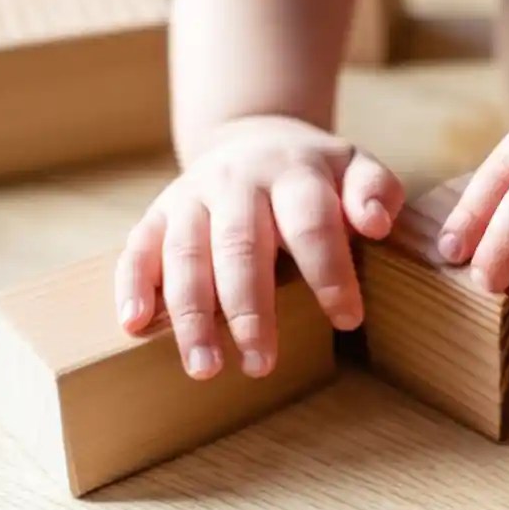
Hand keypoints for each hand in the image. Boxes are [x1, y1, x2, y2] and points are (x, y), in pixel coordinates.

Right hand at [114, 116, 403, 379]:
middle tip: (261, 365)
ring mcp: (191, 197)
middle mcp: (237, 181)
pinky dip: (132, 286)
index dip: (330, 274)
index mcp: (293, 172)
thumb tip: (376, 224)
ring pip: (185, 255)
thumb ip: (375, 192)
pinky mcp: (157, 215)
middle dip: (250, 310)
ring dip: (191, 316)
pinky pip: (137, 249)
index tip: (348, 320)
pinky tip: (135, 325)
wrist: (255, 140)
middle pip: (240, 246)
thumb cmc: (315, 175)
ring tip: (205, 369)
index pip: (312, 224)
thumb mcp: (356, 168)